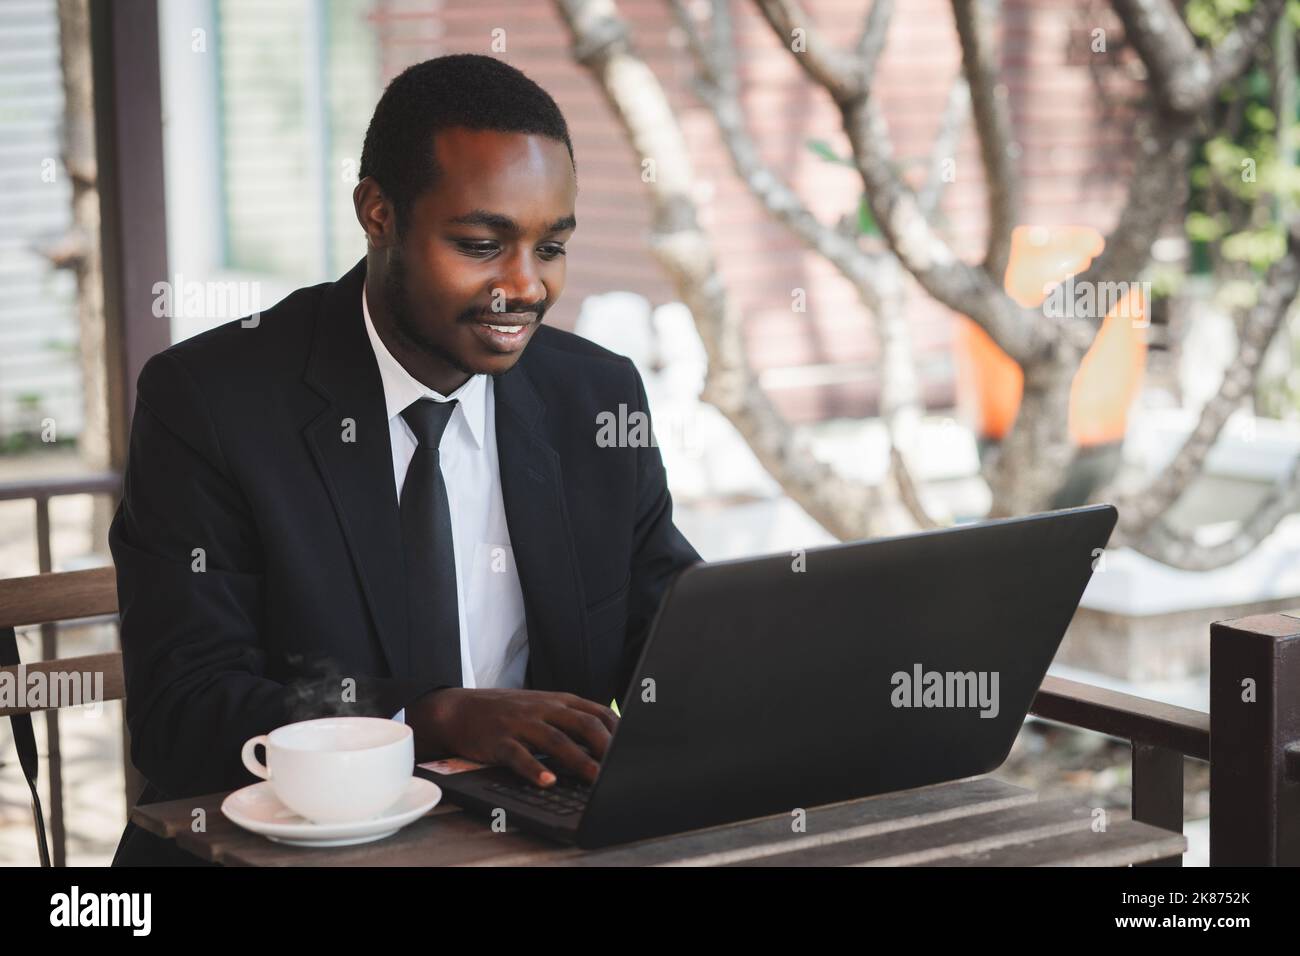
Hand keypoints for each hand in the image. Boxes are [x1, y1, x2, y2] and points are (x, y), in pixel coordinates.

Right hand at [410, 688, 617, 786]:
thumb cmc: (509, 713)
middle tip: (620, 767)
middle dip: (605, 746)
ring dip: (578, 761)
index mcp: (558, 701)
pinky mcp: (499, 740)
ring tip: (595, 779)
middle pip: (582, 724)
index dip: (618, 731)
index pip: (597, 711)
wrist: (460, 709)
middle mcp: (543, 708)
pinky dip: (534, 769)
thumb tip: (608, 744)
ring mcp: (521, 723)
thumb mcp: (543, 708)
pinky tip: (547, 782)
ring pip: (555, 740)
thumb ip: (572, 721)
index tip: (633, 749)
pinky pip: (519, 755)